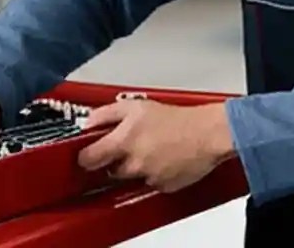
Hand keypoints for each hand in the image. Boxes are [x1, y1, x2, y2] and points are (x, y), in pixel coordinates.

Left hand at [77, 99, 235, 192]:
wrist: (208, 133)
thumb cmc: (177, 118)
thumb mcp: (136, 106)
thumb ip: (106, 114)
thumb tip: (89, 122)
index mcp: (123, 141)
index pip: (89, 159)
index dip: (86, 157)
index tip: (87, 154)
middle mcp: (134, 163)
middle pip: (110, 171)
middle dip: (114, 161)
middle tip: (126, 148)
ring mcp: (149, 177)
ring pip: (131, 178)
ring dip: (135, 168)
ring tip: (150, 150)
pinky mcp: (163, 187)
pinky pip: (150, 183)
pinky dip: (154, 174)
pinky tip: (163, 159)